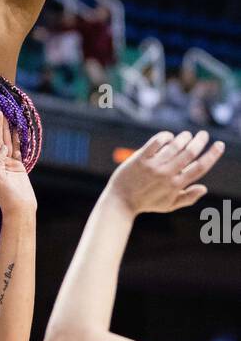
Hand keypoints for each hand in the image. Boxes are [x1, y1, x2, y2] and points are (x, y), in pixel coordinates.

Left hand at [0, 111, 36, 214]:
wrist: (20, 206)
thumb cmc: (5, 195)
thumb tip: (3, 147)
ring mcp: (7, 163)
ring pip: (6, 142)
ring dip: (6, 129)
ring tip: (6, 116)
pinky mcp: (17, 165)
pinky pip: (16, 148)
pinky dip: (16, 138)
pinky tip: (16, 129)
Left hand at [108, 129, 224, 215]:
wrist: (120, 202)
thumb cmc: (146, 203)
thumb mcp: (168, 205)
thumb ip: (187, 197)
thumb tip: (204, 188)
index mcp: (176, 186)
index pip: (200, 168)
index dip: (212, 155)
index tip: (219, 145)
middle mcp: (166, 175)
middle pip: (190, 153)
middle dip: (200, 140)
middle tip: (203, 135)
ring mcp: (153, 166)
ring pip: (175, 145)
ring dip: (184, 137)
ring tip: (187, 136)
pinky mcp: (140, 159)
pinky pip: (156, 142)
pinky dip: (165, 136)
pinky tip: (168, 137)